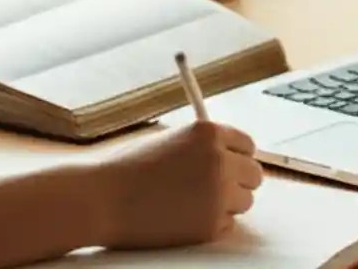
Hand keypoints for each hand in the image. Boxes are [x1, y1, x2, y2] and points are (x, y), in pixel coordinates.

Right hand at [96, 122, 263, 248]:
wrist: (103, 199)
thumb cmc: (128, 169)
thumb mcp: (169, 140)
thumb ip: (202, 146)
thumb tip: (230, 157)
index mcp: (208, 133)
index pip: (247, 144)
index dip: (236, 156)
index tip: (229, 164)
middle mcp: (219, 160)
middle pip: (254, 174)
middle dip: (239, 180)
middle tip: (217, 187)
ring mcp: (218, 194)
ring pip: (245, 201)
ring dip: (226, 203)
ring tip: (191, 202)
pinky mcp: (211, 225)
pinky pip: (228, 224)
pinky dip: (211, 223)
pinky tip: (183, 217)